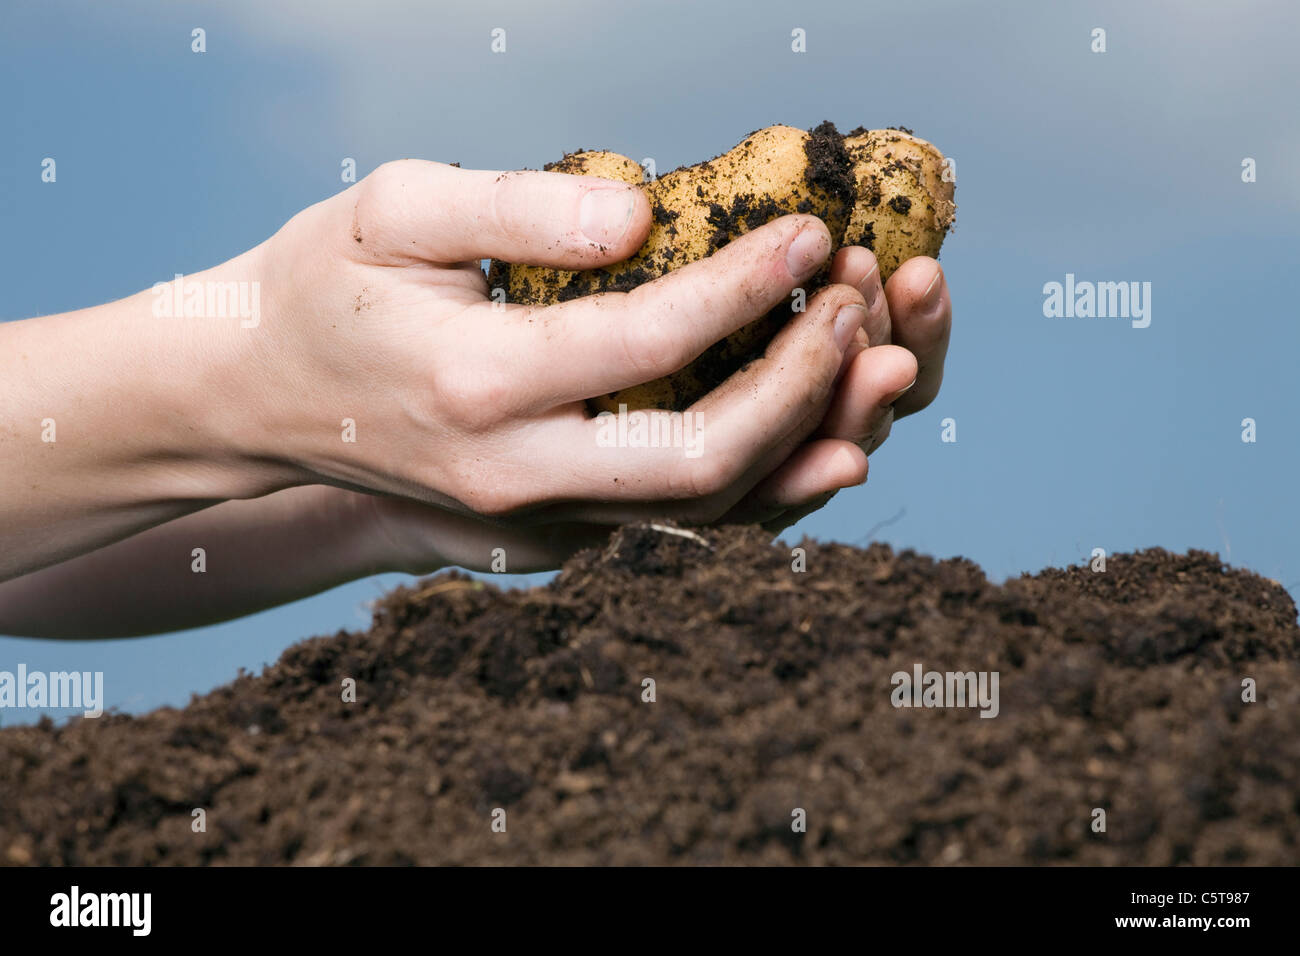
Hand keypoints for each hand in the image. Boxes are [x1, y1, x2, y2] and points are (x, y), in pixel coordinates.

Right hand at [368, 250, 951, 571]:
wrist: (260, 396)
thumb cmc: (324, 286)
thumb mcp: (393, 212)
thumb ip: (518, 209)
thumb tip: (644, 219)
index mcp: (475, 384)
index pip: (651, 341)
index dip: (748, 284)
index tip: (811, 232)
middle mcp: (514, 472)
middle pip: (702, 460)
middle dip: (802, 384)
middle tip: (853, 306)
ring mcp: (535, 516)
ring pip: (705, 509)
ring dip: (802, 441)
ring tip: (870, 368)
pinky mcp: (550, 529)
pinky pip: (679, 520)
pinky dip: (762, 481)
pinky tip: (819, 434)